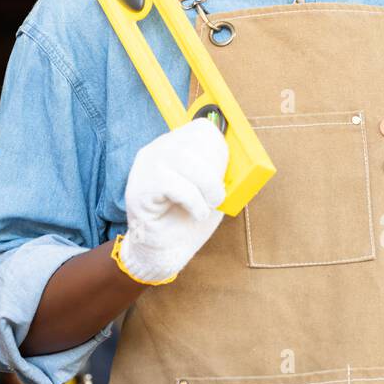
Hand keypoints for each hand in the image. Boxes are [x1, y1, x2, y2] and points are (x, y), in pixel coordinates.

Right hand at [117, 117, 228, 283]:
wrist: (163, 254)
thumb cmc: (188, 222)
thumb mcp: (212, 192)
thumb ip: (221, 172)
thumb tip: (244, 161)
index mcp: (176, 146)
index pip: (201, 129)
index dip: (219, 150)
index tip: (223, 175)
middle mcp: (158, 150)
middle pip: (195, 140)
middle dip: (215, 170)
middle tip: (216, 196)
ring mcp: (146, 166)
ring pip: (185, 158)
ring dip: (207, 186)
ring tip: (207, 206)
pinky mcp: (139, 188)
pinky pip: (172, 183)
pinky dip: (193, 200)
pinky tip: (195, 213)